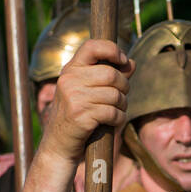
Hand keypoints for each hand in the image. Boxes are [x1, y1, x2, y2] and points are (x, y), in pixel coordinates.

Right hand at [41, 39, 133, 168]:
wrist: (59, 145)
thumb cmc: (77, 116)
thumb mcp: (87, 91)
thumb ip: (108, 76)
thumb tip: (131, 63)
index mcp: (70, 70)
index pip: (92, 46)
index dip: (113, 50)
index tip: (123, 60)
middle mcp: (69, 80)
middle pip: (111, 74)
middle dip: (124, 86)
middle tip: (122, 97)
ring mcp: (74, 98)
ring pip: (114, 95)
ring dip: (122, 105)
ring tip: (117, 111)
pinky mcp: (80, 116)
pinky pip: (112, 113)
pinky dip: (118, 119)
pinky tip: (113, 122)